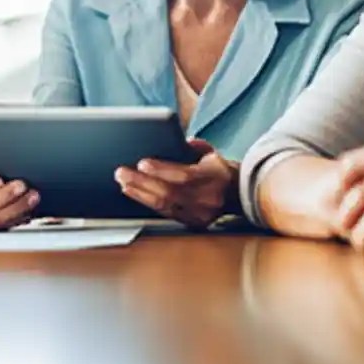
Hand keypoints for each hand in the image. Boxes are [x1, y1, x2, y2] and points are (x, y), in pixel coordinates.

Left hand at [115, 139, 238, 227]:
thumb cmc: (222, 171)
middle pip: (169, 192)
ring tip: (123, 182)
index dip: (161, 170)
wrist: (241, 196)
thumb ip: (196, 146)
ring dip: (140, 193)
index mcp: (213, 178)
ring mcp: (200, 214)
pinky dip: (148, 203)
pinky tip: (134, 193)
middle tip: (122, 173)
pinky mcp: (193, 223)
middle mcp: (207, 199)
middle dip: (142, 182)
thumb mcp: (213, 154)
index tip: (142, 163)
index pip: (184, 176)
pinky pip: (166, 213)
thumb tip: (182, 141)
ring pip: (164, 205)